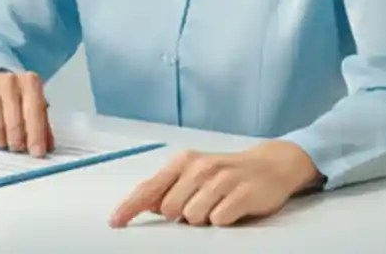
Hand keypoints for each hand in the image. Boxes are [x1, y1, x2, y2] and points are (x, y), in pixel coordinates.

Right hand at [0, 71, 53, 156]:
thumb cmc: (17, 97)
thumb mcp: (33, 106)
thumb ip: (42, 125)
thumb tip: (47, 147)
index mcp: (30, 82)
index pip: (35, 112)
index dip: (36, 136)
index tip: (36, 153)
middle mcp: (10, 80)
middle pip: (14, 122)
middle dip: (17, 142)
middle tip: (17, 148)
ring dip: (0, 142)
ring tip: (2, 143)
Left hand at [109, 141, 322, 227]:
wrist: (270, 164)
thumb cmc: (226, 173)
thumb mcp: (195, 173)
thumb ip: (169, 188)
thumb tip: (146, 205)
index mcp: (183, 162)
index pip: (149, 188)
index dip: (129, 207)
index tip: (115, 222)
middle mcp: (199, 167)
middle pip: (170, 210)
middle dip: (182, 215)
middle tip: (202, 204)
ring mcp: (221, 179)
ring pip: (193, 218)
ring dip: (204, 219)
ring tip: (218, 205)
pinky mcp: (242, 194)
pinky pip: (218, 221)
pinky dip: (223, 220)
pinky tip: (232, 208)